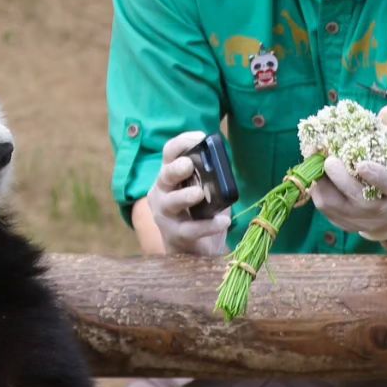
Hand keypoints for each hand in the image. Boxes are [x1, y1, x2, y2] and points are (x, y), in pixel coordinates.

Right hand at [145, 132, 230, 255]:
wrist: (193, 249)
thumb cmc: (198, 211)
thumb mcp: (205, 189)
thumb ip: (211, 176)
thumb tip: (224, 165)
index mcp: (170, 174)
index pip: (170, 152)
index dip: (183, 142)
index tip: (200, 138)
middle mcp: (162, 191)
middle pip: (165, 175)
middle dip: (177, 168)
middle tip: (189, 166)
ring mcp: (165, 214)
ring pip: (172, 202)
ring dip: (185, 196)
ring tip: (199, 193)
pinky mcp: (175, 234)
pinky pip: (189, 229)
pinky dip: (207, 225)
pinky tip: (223, 221)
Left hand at [308, 106, 386, 242]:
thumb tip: (386, 110)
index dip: (375, 176)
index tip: (361, 164)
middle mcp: (379, 209)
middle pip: (357, 197)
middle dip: (341, 179)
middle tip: (328, 160)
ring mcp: (359, 219)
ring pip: (334, 206)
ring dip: (322, 184)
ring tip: (315, 164)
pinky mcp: (343, 224)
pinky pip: (325, 209)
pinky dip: (317, 192)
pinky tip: (313, 175)